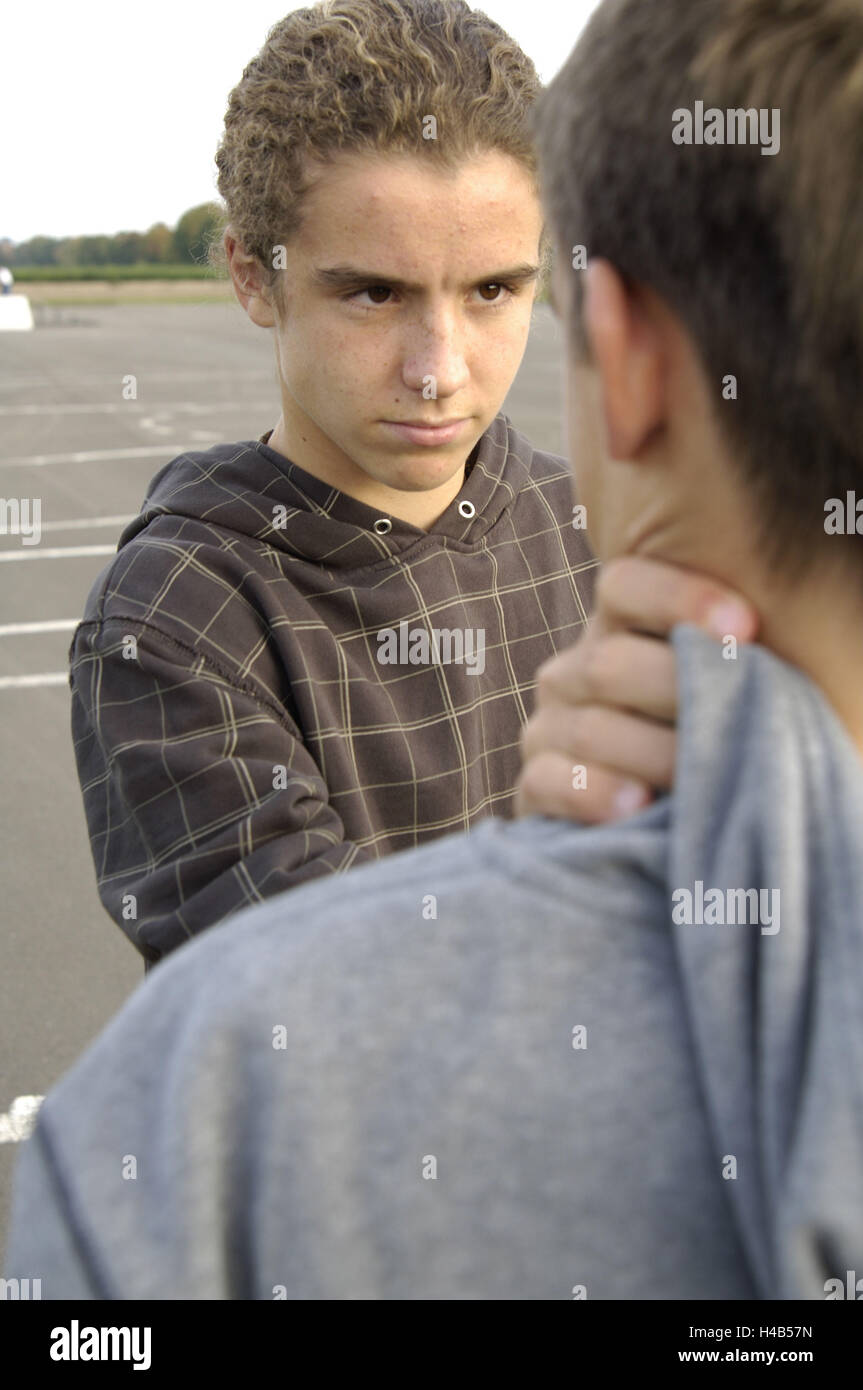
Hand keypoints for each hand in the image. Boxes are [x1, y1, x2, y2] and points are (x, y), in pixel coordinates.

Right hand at [515, 556, 758, 822]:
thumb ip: (726, 662)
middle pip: (608, 664)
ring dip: (648, 754)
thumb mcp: (722, 690)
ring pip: (587, 729)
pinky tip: (638, 807)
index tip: (745, 626)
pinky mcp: (536, 786)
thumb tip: (755, 639)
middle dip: (674, 689)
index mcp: (617, 629)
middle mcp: (575, 673)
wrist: (667, 814)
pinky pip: (549, 783)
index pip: (624, 586)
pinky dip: (593, 795)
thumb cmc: (717, 736)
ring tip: (697, 777)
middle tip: (733, 717)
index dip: (677, 597)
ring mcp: (549, 729)